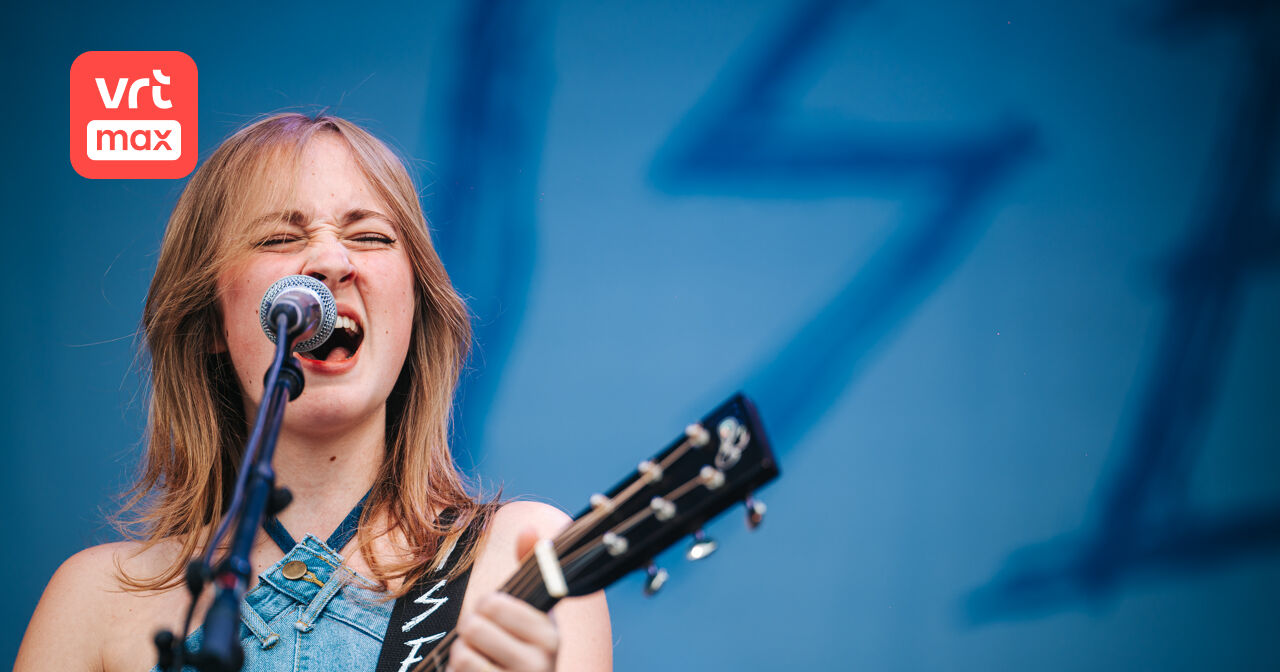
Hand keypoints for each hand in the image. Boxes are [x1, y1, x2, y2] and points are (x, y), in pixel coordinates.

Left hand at [449, 527, 559, 671]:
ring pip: (462, 655)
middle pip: (474, 626)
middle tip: (482, 637)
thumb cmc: (526, 650)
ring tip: (479, 658)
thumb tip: (528, 527)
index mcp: (551, 634)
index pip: (494, 603)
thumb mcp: (535, 614)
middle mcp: (540, 663)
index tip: (496, 614)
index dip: (486, 605)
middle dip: (470, 629)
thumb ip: (531, 570)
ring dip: (462, 654)